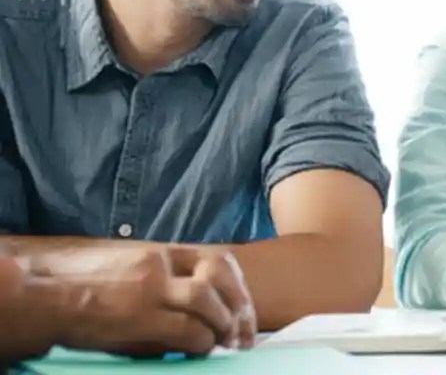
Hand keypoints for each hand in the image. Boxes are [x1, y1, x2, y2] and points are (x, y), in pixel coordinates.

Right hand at [37, 246, 256, 355]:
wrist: (46, 297)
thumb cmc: (85, 286)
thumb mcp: (132, 267)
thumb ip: (165, 279)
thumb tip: (197, 308)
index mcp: (160, 252)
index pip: (217, 259)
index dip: (238, 287)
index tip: (243, 310)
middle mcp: (159, 265)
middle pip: (220, 276)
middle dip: (239, 306)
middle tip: (242, 334)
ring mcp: (149, 289)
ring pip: (206, 301)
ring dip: (222, 324)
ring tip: (222, 343)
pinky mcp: (138, 316)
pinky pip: (186, 329)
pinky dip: (201, 341)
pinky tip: (200, 349)